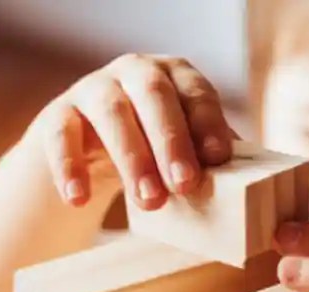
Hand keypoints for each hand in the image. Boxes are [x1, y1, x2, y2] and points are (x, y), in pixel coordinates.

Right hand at [29, 54, 236, 209]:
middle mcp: (133, 72)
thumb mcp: (178, 149)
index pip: (195, 92)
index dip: (207, 122)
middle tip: (184, 184)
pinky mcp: (57, 115)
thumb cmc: (147, 151)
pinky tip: (78, 199)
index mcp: (173, 77)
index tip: (219, 159)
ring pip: (111, 113)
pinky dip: (69, 167)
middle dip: (171, 140)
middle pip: (153, 95)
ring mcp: (92, 90)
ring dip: (132, 157)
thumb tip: (250, 186)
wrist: (81, 155)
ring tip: (148, 201)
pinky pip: (61, 136)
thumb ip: (206, 159)